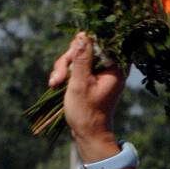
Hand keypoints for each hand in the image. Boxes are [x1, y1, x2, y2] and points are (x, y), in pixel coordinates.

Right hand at [47, 31, 125, 158]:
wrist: (88, 134)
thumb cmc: (86, 112)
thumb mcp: (80, 83)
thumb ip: (82, 58)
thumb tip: (83, 34)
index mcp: (114, 67)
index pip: (98, 40)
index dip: (81, 46)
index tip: (71, 61)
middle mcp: (110, 67)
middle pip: (85, 47)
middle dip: (68, 59)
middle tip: (59, 77)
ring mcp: (100, 72)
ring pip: (77, 55)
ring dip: (63, 67)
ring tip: (55, 83)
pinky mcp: (91, 77)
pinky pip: (76, 65)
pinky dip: (65, 73)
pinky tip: (56, 84)